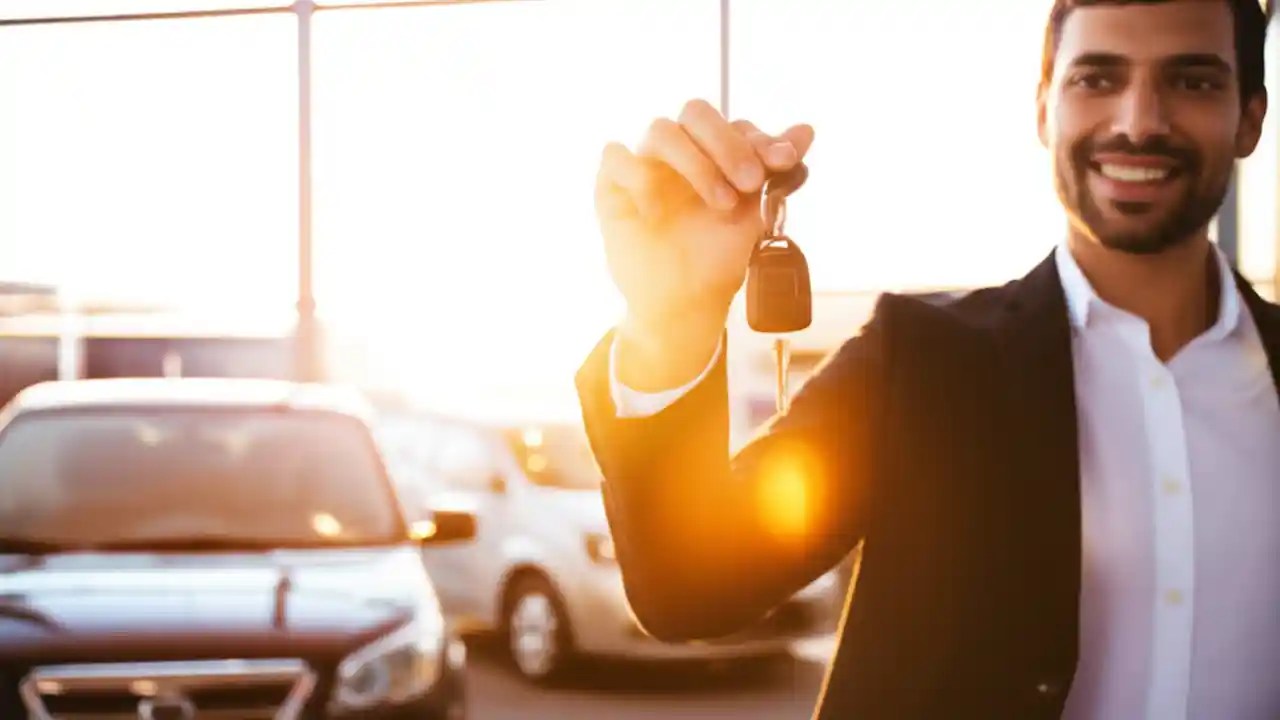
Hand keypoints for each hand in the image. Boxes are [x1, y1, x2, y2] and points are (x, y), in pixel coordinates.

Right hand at [596, 99, 814, 333]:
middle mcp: (679, 151)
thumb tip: (806, 129)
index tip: (784, 162)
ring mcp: (645, 165)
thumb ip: (776, 171)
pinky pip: (616, 156)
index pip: (735, 125)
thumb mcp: (756, 215)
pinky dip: (640, 178)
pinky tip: (657, 212)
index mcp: (714, 153)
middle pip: (696, 112)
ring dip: (695, 162)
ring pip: (661, 130)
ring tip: (719, 203)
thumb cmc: (717, 258)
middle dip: (728, 144)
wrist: (685, 304)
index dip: (760, 140)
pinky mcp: (612, 185)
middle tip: (750, 182)